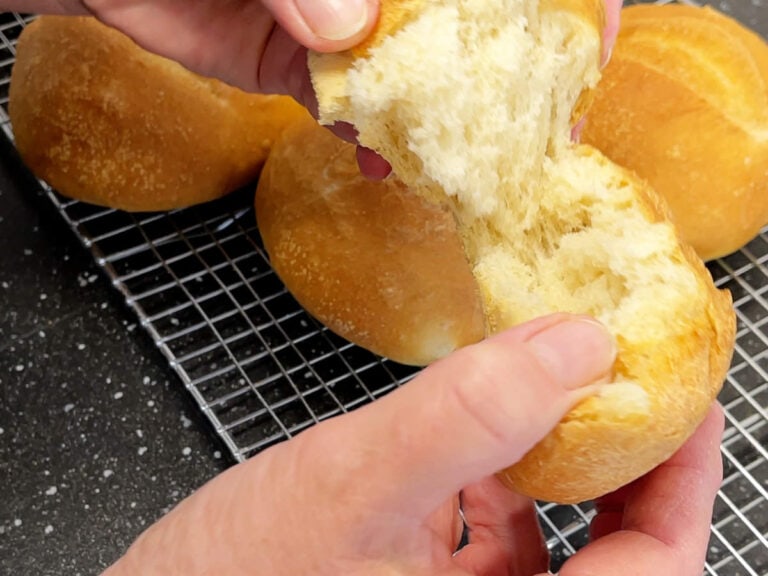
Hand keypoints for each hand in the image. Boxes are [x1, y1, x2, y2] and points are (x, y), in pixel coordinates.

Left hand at [5, 0, 621, 178]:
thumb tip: (346, 27)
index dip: (568, 3)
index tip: (591, 44)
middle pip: (476, 24)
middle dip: (512, 71)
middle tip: (535, 126)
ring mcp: (345, 20)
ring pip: (423, 75)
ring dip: (449, 119)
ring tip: (471, 160)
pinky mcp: (301, 67)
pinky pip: (358, 111)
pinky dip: (378, 140)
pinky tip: (390, 161)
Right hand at [98, 314, 721, 575]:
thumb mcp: (348, 488)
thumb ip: (467, 415)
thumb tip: (576, 345)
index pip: (650, 574)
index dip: (684, 484)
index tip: (692, 402)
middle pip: (612, 562)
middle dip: (630, 467)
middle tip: (631, 380)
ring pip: (551, 549)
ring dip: (562, 465)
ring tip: (555, 391)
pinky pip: (491, 547)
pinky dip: (497, 484)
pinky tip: (472, 440)